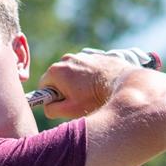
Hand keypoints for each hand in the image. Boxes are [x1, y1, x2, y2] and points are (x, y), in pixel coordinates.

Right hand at [39, 48, 163, 119]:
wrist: (122, 84)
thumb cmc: (95, 98)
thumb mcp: (70, 110)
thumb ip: (52, 109)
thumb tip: (47, 106)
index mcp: (56, 71)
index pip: (44, 85)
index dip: (51, 97)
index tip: (62, 104)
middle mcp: (66, 59)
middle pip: (58, 78)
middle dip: (64, 90)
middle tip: (78, 101)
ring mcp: (81, 55)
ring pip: (72, 73)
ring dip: (76, 83)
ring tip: (91, 93)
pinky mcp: (94, 55)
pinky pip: (85, 68)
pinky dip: (88, 77)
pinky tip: (98, 86)